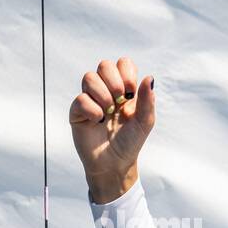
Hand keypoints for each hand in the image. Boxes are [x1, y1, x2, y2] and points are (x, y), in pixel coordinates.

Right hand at [69, 56, 154, 202]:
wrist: (114, 163)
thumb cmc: (130, 142)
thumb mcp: (144, 122)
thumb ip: (148, 99)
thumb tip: (150, 77)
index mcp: (125, 90)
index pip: (123, 64)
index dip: (126, 72)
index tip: (131, 91)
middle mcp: (106, 91)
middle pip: (104, 65)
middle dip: (114, 80)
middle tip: (121, 99)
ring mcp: (90, 99)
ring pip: (89, 78)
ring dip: (103, 95)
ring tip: (108, 113)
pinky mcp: (77, 110)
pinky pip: (81, 98)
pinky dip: (92, 110)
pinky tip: (97, 121)